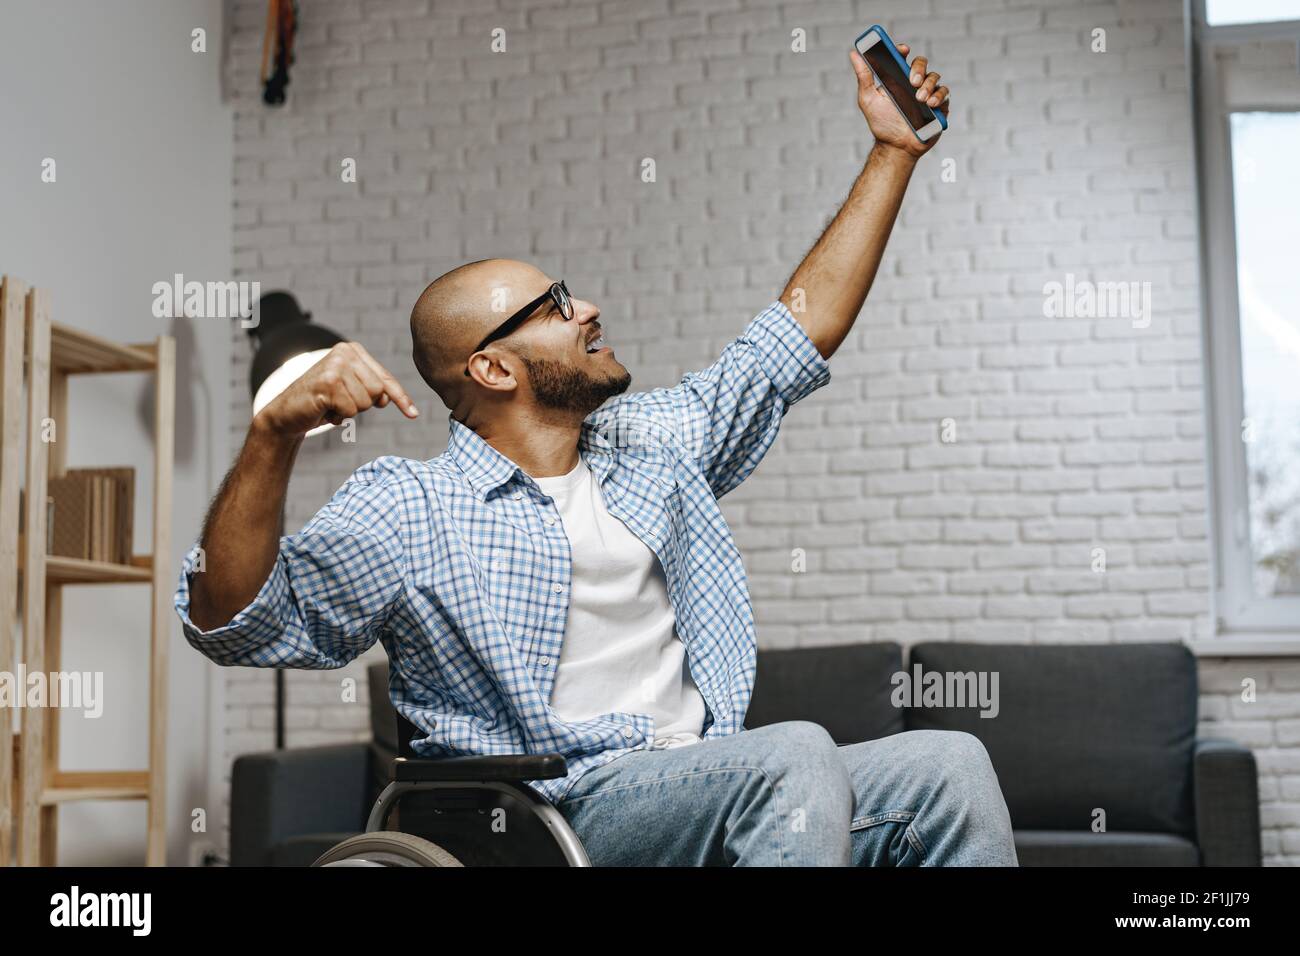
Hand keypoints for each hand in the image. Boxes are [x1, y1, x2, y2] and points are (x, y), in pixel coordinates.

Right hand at [254, 341, 418, 438]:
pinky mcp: (327, 382)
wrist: (286, 413)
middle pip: (378, 392)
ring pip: (365, 403)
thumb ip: (372, 390)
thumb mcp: (351, 392)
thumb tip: (388, 399)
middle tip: (339, 402)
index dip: (400, 398)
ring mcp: (335, 366)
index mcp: (353, 350)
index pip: (385, 379)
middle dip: (361, 405)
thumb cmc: (321, 402)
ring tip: (330, 404)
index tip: (414, 414)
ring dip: (348, 411)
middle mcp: (345, 352)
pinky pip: (351, 410)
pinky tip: (323, 409)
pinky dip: (338, 416)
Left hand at [850, 42, 949, 158]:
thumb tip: (854, 53)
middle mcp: (913, 82)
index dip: (902, 50)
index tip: (902, 50)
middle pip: (921, 63)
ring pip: (934, 77)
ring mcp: (927, 92)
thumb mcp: (868, 99)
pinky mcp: (939, 105)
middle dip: (918, 68)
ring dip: (928, 85)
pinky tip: (930, 104)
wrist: (896, 147)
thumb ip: (864, 76)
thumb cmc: (882, 123)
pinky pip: (944, 94)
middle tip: (912, 81)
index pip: (902, 57)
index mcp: (897, 77)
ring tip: (920, 99)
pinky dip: (939, 96)